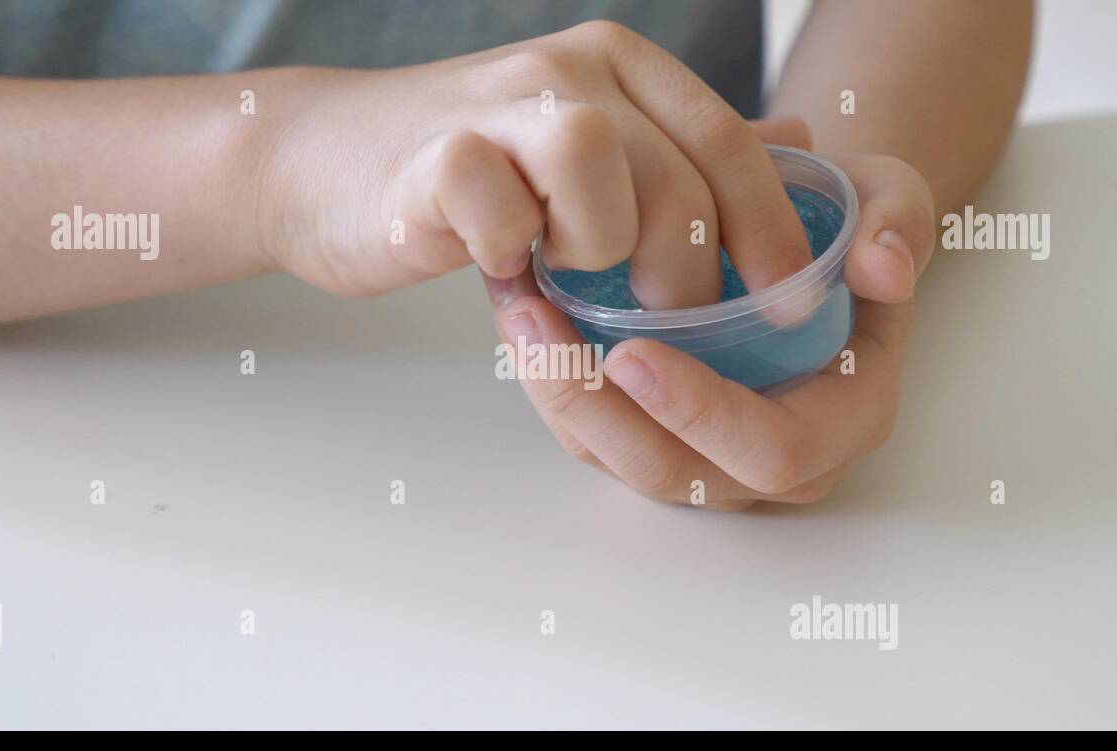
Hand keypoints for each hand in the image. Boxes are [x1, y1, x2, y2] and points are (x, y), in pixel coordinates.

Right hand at [247, 21, 810, 308]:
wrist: (320, 163)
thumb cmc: (470, 177)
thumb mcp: (588, 155)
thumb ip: (680, 153)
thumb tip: (795, 142)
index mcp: (620, 66)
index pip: (729, 143)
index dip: (770, 230)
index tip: (789, 304)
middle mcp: (568, 67)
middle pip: (676, 169)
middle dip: (688, 269)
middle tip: (663, 316)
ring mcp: (496, 102)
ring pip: (597, 163)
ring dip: (595, 244)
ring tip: (561, 266)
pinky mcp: (432, 153)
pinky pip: (501, 203)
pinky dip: (509, 247)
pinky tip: (494, 257)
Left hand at [483, 120, 935, 509]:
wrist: (798, 232)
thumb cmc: (845, 221)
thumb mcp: (889, 200)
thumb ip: (898, 223)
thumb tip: (883, 265)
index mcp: (843, 417)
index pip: (771, 450)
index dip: (702, 415)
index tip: (632, 354)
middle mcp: (771, 458)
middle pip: (673, 474)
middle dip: (596, 410)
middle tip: (538, 328)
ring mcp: (706, 455)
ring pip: (617, 460)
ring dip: (556, 393)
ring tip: (514, 311)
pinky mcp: (652, 435)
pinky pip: (592, 434)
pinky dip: (549, 379)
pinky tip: (518, 314)